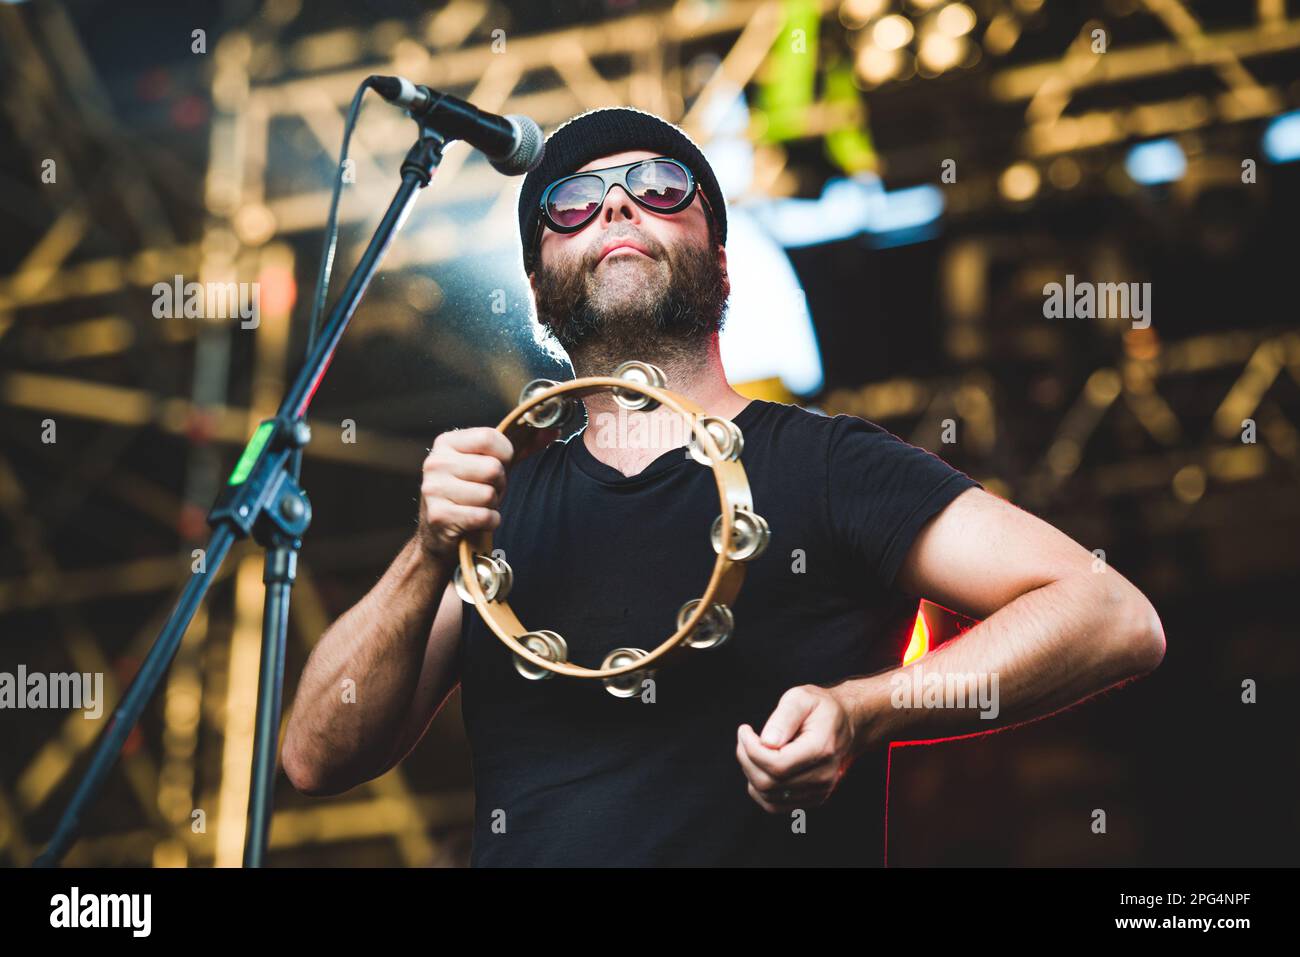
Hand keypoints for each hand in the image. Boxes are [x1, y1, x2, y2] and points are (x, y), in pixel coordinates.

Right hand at [416, 427, 512, 560]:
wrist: (439, 533)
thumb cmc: (470, 493)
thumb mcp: (490, 463)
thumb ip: (521, 446)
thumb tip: (552, 430)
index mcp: (446, 442)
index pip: (489, 437)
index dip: (505, 455)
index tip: (499, 465)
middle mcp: (436, 462)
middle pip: (493, 468)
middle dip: (499, 484)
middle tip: (486, 490)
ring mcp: (433, 489)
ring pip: (489, 495)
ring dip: (492, 505)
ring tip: (478, 505)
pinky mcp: (439, 516)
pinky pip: (484, 516)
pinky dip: (489, 521)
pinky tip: (477, 521)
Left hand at [737, 685, 857, 813]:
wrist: (845, 724)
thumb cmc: (820, 708)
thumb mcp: (801, 698)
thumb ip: (784, 717)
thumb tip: (766, 742)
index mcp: (821, 749)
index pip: (777, 764)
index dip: (752, 750)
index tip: (744, 730)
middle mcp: (823, 776)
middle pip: (769, 783)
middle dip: (747, 759)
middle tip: (745, 738)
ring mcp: (819, 791)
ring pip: (768, 795)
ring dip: (750, 772)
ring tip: (753, 749)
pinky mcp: (812, 798)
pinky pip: (774, 805)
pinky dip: (758, 788)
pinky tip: (760, 766)